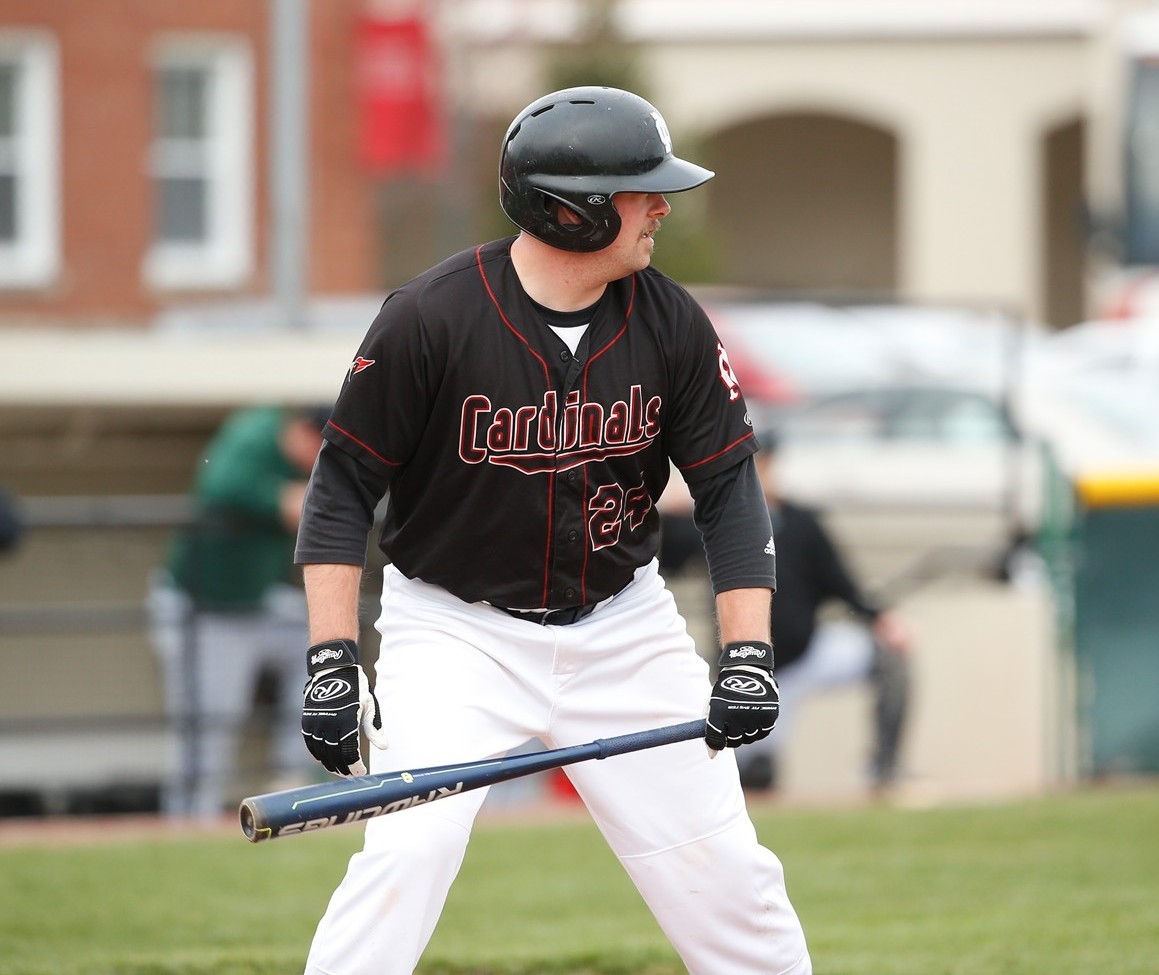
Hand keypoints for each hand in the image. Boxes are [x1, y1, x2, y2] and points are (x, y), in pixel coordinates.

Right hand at [302, 639, 388, 775]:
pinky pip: (311, 743)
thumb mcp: (369, 705)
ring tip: (339, 770)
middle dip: (343, 769)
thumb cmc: (356, 687)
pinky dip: (318, 754)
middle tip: (351, 775)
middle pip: (335, 756)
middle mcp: (329, 724)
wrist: (333, 669)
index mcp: (347, 721)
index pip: (350, 753)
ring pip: (321, 752)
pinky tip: (325, 759)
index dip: (356, 766)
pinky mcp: (307, 721)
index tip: (361, 773)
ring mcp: (316, 722)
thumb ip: (374, 728)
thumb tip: (384, 747)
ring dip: (330, 764)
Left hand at [705, 641, 778, 754]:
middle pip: (733, 741)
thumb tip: (712, 756)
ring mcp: (754, 715)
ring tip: (743, 715)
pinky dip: (757, 728)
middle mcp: (737, 714)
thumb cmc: (726, 689)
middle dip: (731, 735)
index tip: (718, 738)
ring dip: (745, 731)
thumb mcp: (713, 704)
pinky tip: (753, 716)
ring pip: (748, 738)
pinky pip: (762, 733)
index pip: (715, 741)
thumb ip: (710, 729)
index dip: (716, 743)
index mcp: (719, 711)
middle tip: (732, 723)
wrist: (748, 669)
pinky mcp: (768, 715)